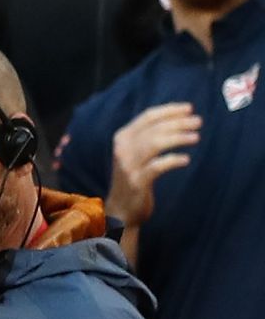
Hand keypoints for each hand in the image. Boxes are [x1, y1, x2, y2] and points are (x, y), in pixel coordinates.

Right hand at [107, 102, 199, 227]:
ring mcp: (129, 165)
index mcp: (122, 137)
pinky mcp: (137, 181)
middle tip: (198, 121)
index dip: (169, 110)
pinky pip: (157, 167)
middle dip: (177, 122)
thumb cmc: (134, 178)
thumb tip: (175, 121)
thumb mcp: (134, 154)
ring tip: (196, 137)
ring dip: (177, 137)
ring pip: (154, 143)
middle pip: (153, 128)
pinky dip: (172, 160)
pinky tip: (185, 159)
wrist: (121, 210)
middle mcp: (123, 148)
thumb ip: (146, 138)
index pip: (147, 116)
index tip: (189, 108)